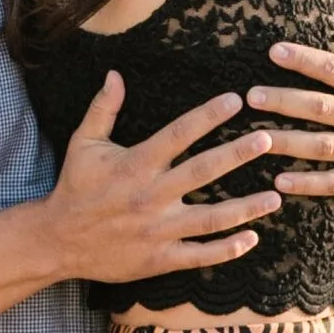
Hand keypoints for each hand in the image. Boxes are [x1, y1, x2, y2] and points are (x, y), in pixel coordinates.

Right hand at [43, 73, 281, 281]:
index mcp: (135, 164)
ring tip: (276, 195)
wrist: (57, 240)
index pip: (179, 134)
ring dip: (245, 207)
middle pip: (202, 172)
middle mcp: (150, 196)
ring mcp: (157, 230)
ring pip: (210, 218)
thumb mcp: (84, 143)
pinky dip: (227, 249)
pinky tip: (252, 238)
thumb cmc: (75, 187)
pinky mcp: (159, 258)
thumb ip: (103, 108)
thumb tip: (115, 74)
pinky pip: (199, 254)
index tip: (235, 100)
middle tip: (268, 139)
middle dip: (237, 154)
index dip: (208, 116)